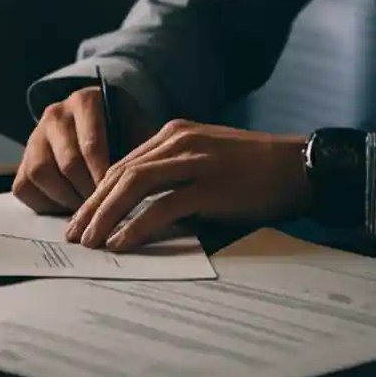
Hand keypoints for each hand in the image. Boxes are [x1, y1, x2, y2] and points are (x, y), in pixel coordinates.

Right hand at [12, 86, 148, 213]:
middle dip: (88, 192)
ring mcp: (35, 135)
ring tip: (87, 211)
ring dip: (66, 199)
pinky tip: (68, 209)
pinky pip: (24, 187)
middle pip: (68, 163)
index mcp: (86, 101)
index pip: (92, 145)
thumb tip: (141, 186)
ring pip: (41, 174)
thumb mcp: (138, 133)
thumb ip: (140, 153)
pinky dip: (45, 204)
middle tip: (106, 211)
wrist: (102, 125)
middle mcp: (56, 113)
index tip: (118, 197)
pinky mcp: (23, 159)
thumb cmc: (125, 133)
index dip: (104, 177)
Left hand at [64, 120, 311, 250]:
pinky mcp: (210, 186)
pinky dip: (138, 225)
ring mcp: (195, 162)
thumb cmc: (256, 171)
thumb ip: (175, 174)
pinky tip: (123, 243)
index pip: (123, 163)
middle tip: (74, 235)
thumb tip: (141, 207)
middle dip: (92, 206)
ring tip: (91, 242)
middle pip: (120, 173)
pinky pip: (163, 206)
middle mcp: (179, 141)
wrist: (301, 167)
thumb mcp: (207, 161)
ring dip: (106, 215)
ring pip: (133, 186)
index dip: (97, 193)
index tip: (82, 218)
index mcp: (175, 133)